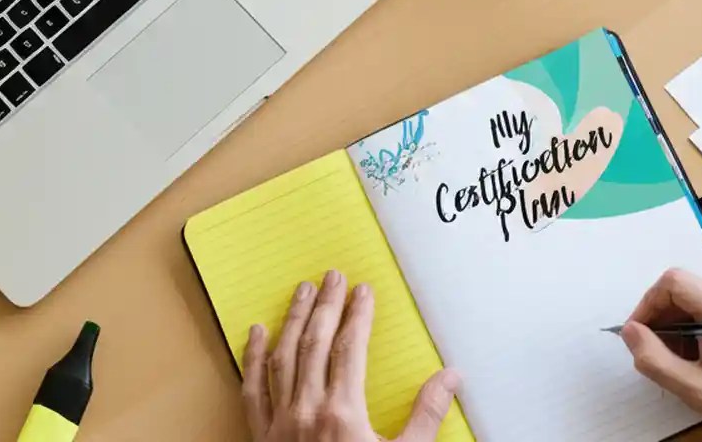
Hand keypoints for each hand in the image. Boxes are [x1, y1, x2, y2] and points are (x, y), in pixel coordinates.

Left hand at [243, 270, 460, 441]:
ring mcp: (279, 424)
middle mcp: (306, 411)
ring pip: (282, 358)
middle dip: (325, 305)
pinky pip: (251, 389)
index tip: (363, 290)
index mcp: (343, 413)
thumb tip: (450, 377)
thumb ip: (427, 416)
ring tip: (300, 291)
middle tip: (332, 276)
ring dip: (291, 320)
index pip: (350, 347)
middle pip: (314, 343)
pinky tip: (254, 334)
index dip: (358, 314)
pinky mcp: (261, 439)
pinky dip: (252, 359)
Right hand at [621, 269, 701, 441]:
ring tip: (678, 360)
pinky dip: (700, 327)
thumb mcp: (695, 390)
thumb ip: (654, 359)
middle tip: (654, 351)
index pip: (675, 283)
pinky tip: (699, 357)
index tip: (637, 334)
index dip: (648, 304)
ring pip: (701, 299)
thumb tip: (630, 332)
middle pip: (688, 289)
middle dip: (664, 317)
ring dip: (681, 324)